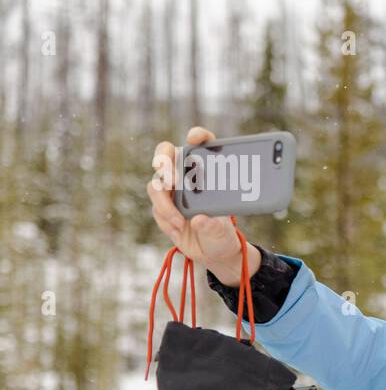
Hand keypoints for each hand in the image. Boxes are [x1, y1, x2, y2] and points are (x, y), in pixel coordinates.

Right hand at [145, 126, 259, 285]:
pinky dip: (166, 216)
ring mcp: (171, 192)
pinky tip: (178, 226)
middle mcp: (186, 177)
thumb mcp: (224, 232)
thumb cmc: (222, 233)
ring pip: (156, 184)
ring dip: (164, 200)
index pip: (201, 145)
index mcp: (207, 172)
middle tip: (171, 177)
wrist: (213, 252)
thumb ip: (214, 226)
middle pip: (166, 155)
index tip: (195, 138)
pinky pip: (156, 207)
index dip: (198, 136)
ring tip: (178, 218)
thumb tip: (199, 220)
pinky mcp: (162, 207)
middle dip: (163, 160)